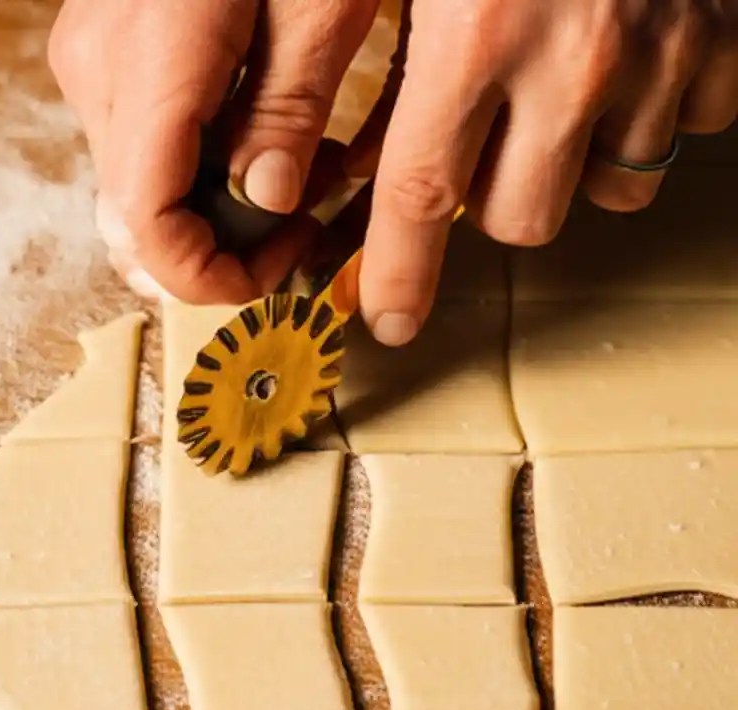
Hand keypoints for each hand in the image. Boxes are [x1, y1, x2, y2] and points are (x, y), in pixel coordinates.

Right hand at [49, 0, 379, 303]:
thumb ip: (289, 104)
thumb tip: (266, 202)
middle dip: (219, 247)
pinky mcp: (101, 51)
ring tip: (295, 183)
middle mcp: (97, 70)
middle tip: (304, 230)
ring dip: (209, 212)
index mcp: (150, 61)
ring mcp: (89, 59)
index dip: (210, 276)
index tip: (281, 271)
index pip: (148, 222)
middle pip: (133, 215)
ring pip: (132, 186)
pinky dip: (193, 170)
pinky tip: (256, 142)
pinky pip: (136, 143)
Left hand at [349, 0, 737, 345]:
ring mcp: (660, 49)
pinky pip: (691, 129)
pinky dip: (655, 112)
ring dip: (579, 163)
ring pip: (614, 188)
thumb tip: (366, 167)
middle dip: (492, 202)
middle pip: (522, 218)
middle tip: (485, 138)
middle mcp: (572, 57)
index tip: (390, 318)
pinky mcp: (724, 37)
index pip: (423, 192)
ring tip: (561, 89)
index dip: (401, 271)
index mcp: (474, 33)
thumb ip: (391, 69)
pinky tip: (627, 59)